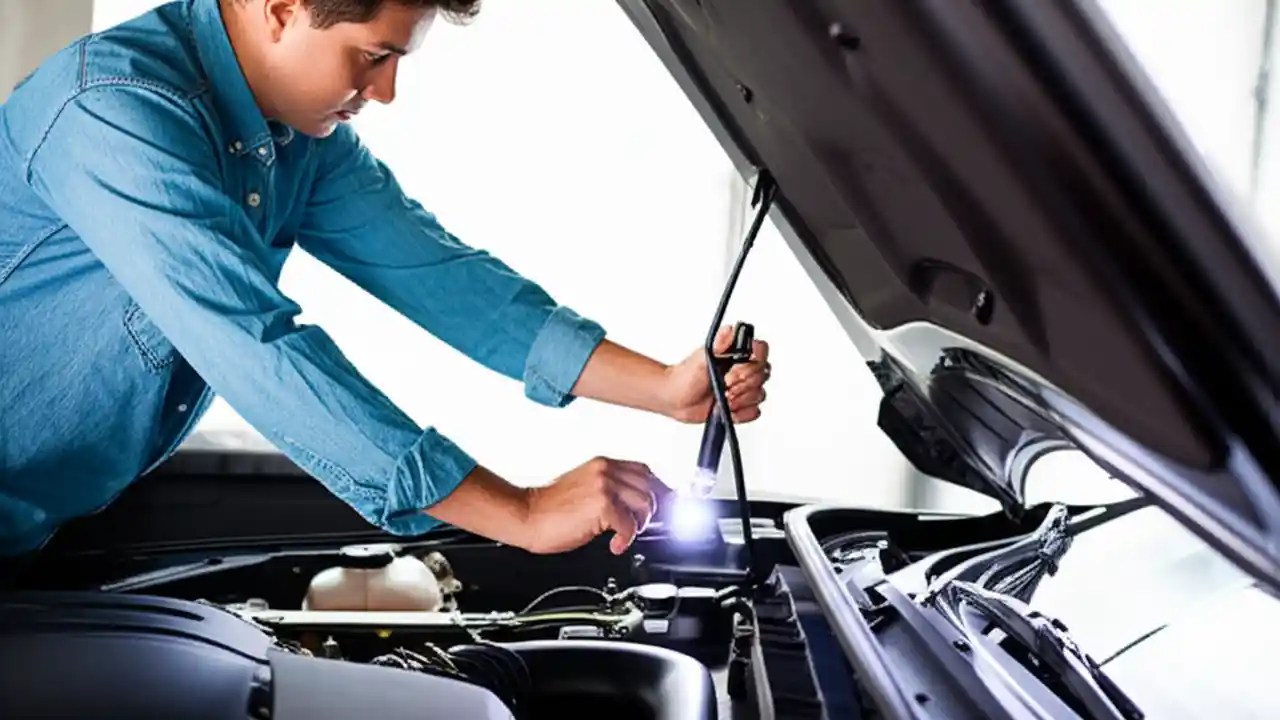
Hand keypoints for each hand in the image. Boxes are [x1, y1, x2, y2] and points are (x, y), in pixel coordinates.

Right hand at [522, 457, 670, 554]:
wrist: (527, 515)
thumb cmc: (550, 508)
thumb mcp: (585, 488)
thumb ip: (611, 489)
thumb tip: (637, 504)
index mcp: (603, 464)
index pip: (645, 471)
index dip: (656, 491)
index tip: (662, 506)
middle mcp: (606, 470)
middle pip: (651, 487)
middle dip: (651, 511)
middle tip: (639, 527)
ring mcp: (604, 486)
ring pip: (645, 504)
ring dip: (639, 524)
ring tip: (623, 534)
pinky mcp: (601, 505)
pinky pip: (629, 524)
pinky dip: (626, 539)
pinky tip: (615, 544)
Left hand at [662, 325, 771, 423]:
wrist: (677, 399)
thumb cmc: (686, 377)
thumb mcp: (702, 358)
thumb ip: (718, 343)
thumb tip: (730, 330)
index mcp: (737, 353)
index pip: (761, 351)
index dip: (753, 363)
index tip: (734, 371)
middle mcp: (744, 369)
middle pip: (762, 375)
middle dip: (743, 384)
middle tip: (725, 385)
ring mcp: (744, 388)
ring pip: (760, 394)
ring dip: (741, 399)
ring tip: (723, 398)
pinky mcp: (741, 405)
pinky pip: (754, 411)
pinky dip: (741, 413)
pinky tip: (727, 410)